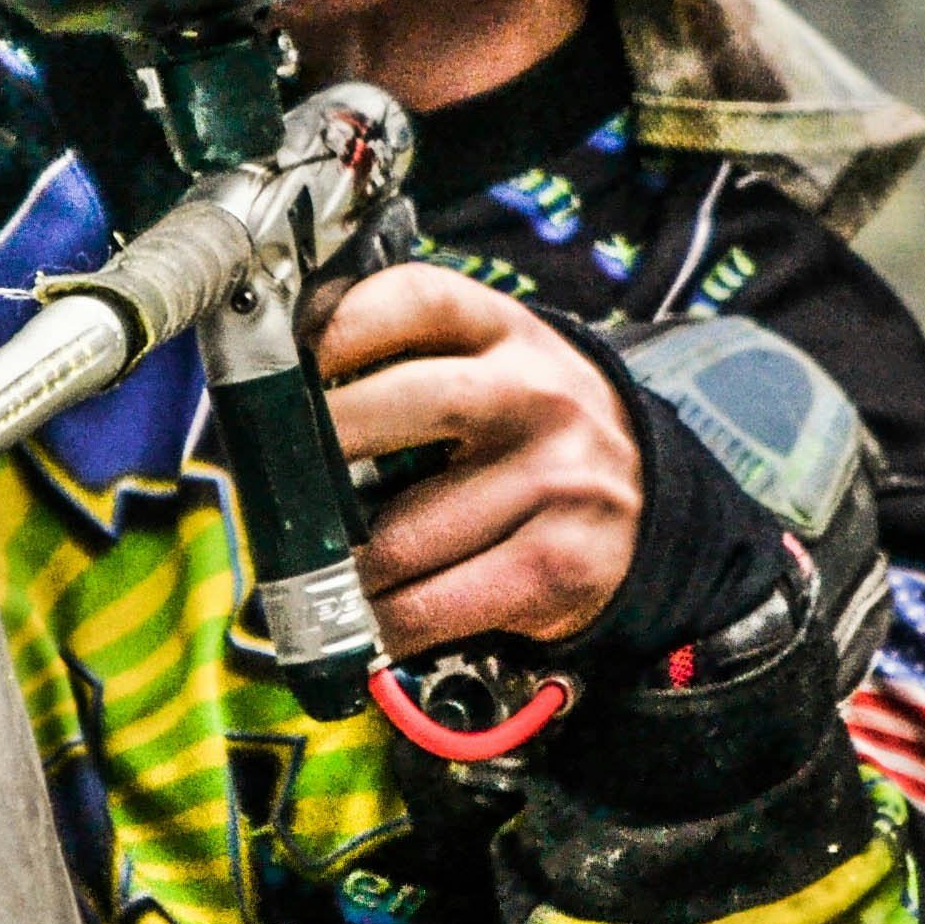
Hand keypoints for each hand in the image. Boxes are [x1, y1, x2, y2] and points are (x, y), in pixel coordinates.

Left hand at [319, 267, 642, 653]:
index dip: (337, 328)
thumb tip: (281, 391)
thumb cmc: (533, 427)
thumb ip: (408, 355)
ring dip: (342, 565)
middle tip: (277, 485)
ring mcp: (552, 482)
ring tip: (320, 567)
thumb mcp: (492, 361)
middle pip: (394, 409)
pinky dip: (382, 623)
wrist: (647, 499)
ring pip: (397, 536)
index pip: (414, 301)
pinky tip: (367, 617)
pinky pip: (431, 606)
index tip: (287, 367)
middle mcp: (535, 395)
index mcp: (505, 331)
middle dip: (313, 454)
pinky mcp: (553, 567)